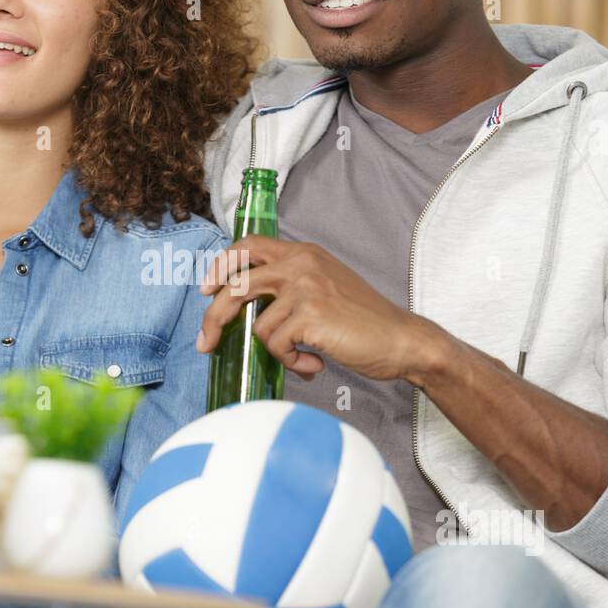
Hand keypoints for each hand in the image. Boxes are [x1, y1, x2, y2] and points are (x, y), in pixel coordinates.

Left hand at [197, 235, 436, 382]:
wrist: (401, 339)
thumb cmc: (364, 321)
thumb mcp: (326, 287)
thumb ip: (291, 285)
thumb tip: (247, 306)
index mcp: (303, 253)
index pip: (248, 245)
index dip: (221, 265)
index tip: (206, 289)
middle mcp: (300, 263)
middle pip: (235, 285)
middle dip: (213, 317)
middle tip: (206, 343)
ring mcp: (304, 287)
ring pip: (258, 326)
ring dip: (277, 352)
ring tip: (303, 358)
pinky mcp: (309, 314)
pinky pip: (277, 345)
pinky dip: (292, 362)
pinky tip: (314, 363)